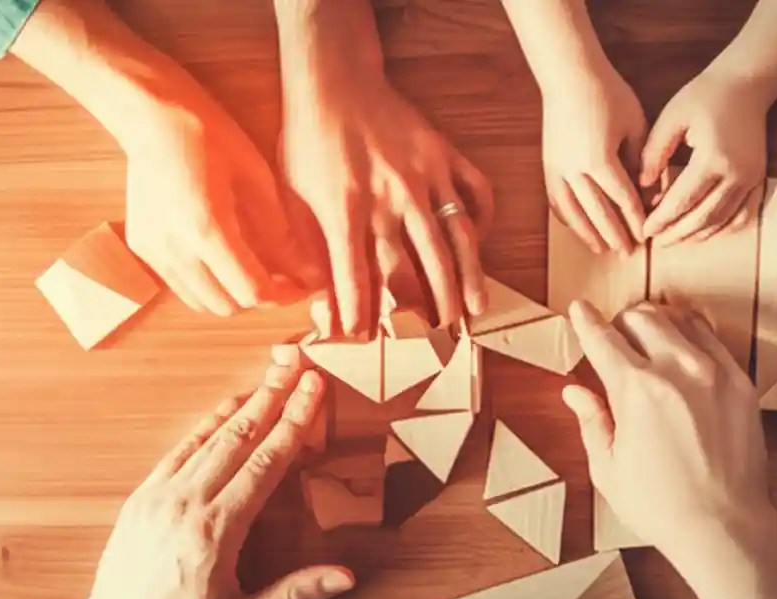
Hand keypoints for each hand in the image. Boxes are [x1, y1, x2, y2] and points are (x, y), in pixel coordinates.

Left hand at [60, 346, 352, 598]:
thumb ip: (293, 596)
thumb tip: (345, 577)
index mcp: (216, 531)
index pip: (267, 462)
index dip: (295, 420)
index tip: (315, 388)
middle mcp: (185, 504)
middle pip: (239, 436)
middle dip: (272, 395)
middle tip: (296, 361)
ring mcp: (158, 498)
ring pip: (207, 437)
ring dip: (241, 404)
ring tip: (267, 376)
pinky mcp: (140, 500)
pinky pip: (177, 452)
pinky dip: (204, 427)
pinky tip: (223, 412)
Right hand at [120, 91, 320, 315]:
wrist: (151, 114)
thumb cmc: (210, 137)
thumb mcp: (256, 180)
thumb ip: (281, 234)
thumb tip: (309, 273)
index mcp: (207, 231)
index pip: (252, 292)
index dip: (285, 296)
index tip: (303, 285)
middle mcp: (174, 251)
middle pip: (228, 306)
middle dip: (260, 298)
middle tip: (283, 277)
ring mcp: (153, 252)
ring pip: (202, 303)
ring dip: (231, 296)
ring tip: (254, 269)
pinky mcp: (141, 248)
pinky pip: (180, 286)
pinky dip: (205, 284)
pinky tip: (221, 257)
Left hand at [281, 66, 492, 335]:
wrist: (333, 81)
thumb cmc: (308, 140)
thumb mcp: (294, 194)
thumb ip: (309, 247)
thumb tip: (317, 298)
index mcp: (345, 208)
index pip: (356, 276)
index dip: (360, 313)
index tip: (365, 339)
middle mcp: (390, 196)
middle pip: (418, 264)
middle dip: (430, 306)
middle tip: (439, 335)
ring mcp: (423, 175)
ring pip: (455, 236)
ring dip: (467, 277)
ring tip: (474, 309)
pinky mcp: (443, 154)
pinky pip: (475, 189)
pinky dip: (483, 216)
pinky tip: (480, 241)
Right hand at [541, 66, 646, 253]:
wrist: (569, 74)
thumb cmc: (608, 94)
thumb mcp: (636, 124)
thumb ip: (642, 160)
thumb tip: (649, 191)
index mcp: (600, 159)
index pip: (622, 199)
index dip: (634, 220)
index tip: (645, 235)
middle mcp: (575, 170)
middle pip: (597, 212)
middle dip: (614, 235)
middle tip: (627, 253)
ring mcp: (557, 168)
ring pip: (573, 211)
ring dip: (588, 233)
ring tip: (601, 249)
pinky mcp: (547, 164)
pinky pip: (556, 199)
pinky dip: (567, 217)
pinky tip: (577, 227)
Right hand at [562, 300, 771, 554]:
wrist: (725, 526)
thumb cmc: (662, 506)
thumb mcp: (608, 469)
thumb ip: (592, 422)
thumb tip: (574, 392)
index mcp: (636, 391)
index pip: (602, 338)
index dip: (585, 321)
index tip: (580, 310)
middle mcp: (676, 371)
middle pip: (641, 316)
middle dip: (621, 320)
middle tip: (616, 334)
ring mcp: (714, 373)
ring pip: (679, 318)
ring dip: (658, 320)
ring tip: (649, 336)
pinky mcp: (741, 383)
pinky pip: (712, 338)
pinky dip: (691, 334)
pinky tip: (683, 347)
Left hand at [640, 68, 767, 245]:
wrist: (746, 83)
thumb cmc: (704, 95)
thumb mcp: (672, 118)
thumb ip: (654, 153)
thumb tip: (641, 187)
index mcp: (713, 158)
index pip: (683, 200)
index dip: (662, 220)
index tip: (644, 230)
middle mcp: (737, 174)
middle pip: (704, 218)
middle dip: (677, 234)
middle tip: (655, 243)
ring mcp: (751, 179)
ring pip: (723, 221)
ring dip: (698, 235)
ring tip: (674, 240)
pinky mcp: (758, 179)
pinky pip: (742, 215)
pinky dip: (722, 228)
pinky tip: (703, 231)